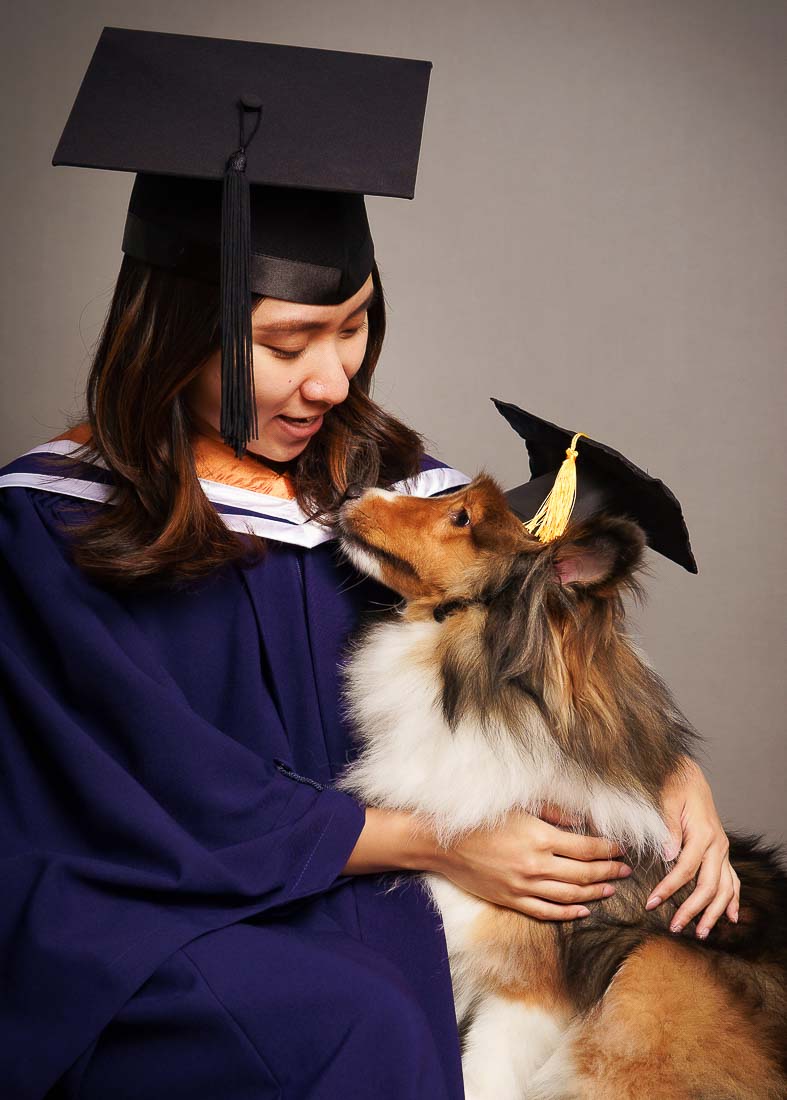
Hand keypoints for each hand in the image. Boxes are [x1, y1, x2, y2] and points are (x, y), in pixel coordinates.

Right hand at [432, 810, 631, 920]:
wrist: (443, 843)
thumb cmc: (480, 820)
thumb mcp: (518, 807)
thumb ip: (552, 813)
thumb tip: (580, 820)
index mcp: (540, 838)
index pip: (586, 848)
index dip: (608, 849)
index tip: (622, 848)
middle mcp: (536, 865)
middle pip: (584, 873)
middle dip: (609, 871)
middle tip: (625, 870)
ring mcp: (524, 887)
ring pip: (570, 895)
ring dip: (594, 893)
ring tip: (611, 889)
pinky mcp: (512, 900)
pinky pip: (546, 912)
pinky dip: (568, 913)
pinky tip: (582, 910)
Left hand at [645, 757, 739, 937]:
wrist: (688, 773)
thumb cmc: (674, 785)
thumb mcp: (666, 799)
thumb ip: (668, 827)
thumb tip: (668, 855)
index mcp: (702, 833)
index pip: (685, 870)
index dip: (668, 889)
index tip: (651, 903)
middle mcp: (717, 844)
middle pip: (708, 885)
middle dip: (692, 910)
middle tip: (675, 928)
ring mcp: (722, 849)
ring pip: (725, 888)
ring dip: (715, 913)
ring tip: (702, 933)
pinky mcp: (722, 851)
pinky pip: (733, 879)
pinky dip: (733, 900)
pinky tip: (731, 917)